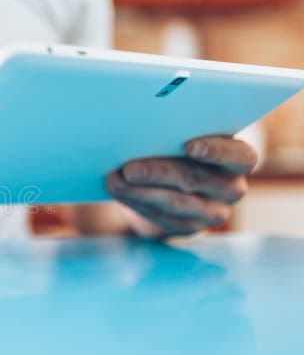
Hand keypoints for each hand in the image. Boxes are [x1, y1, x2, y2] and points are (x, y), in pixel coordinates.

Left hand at [105, 135, 256, 237]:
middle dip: (159, 172)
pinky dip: (137, 202)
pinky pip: (163, 218)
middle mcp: (232, 186)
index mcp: (238, 157)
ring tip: (115, 181)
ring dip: (141, 191)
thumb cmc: (177, 147)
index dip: (216, 151)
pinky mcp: (191, 227)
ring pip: (176, 202)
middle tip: (129, 167)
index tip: (189, 146)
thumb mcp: (183, 137)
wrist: (167, 183)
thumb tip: (144, 127)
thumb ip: (177, 132)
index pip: (240, 156)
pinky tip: (119, 192)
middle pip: (196, 179)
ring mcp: (214, 211)